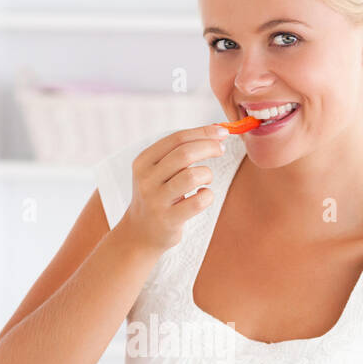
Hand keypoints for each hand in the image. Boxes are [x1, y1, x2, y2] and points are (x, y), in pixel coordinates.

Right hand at [118, 124, 229, 251]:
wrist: (140, 233)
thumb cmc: (158, 196)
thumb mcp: (158, 171)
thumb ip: (180, 151)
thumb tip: (216, 130)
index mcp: (144, 161)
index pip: (177, 139)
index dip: (203, 132)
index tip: (222, 132)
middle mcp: (146, 179)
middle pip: (185, 154)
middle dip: (209, 147)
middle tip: (221, 149)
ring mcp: (156, 200)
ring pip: (193, 176)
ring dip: (208, 174)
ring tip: (206, 179)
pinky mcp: (169, 219)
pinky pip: (199, 201)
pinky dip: (208, 196)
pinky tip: (202, 196)